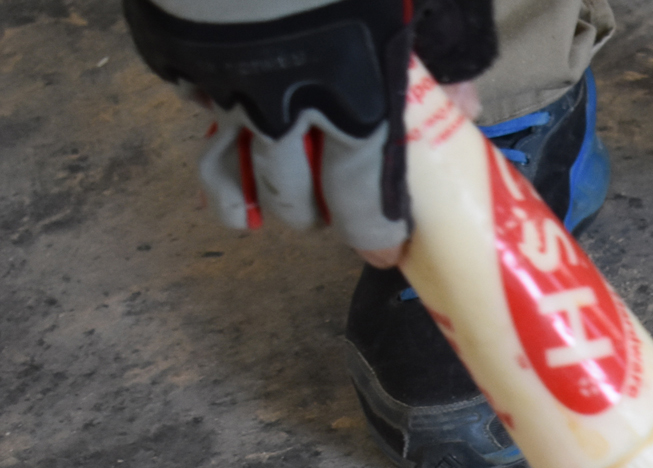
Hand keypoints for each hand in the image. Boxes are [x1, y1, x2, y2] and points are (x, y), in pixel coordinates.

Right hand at [125, 0, 496, 260]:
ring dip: (250, 187)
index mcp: (356, 102)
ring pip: (232, 161)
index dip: (374, 231)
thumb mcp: (415, 8)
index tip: (382, 250)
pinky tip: (225, 110)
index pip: (363, 198)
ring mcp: (224, 83)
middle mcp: (285, 106)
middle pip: (293, 195)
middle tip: (324, 218)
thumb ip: (440, 63)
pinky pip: (194, 101)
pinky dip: (210, 110)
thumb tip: (468, 102)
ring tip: (259, 205)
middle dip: (311, 216)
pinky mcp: (174, 56)